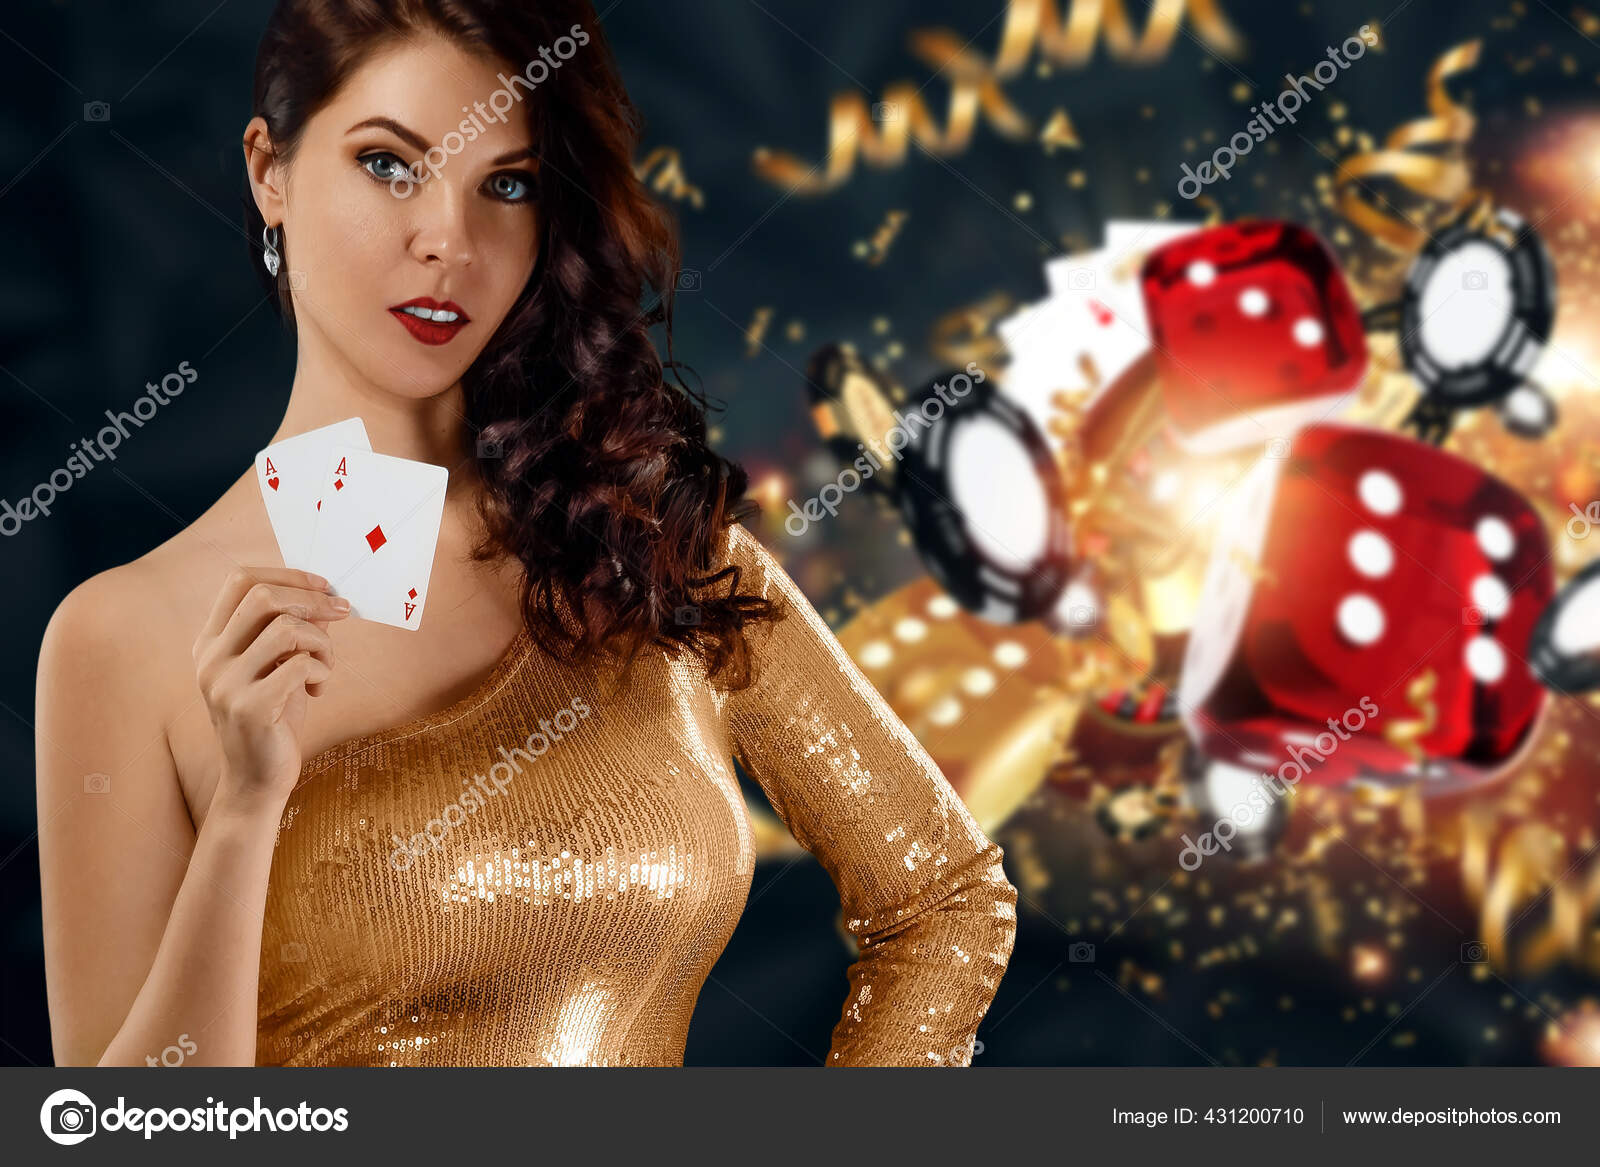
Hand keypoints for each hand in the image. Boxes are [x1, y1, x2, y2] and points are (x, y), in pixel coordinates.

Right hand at [193, 567, 349, 809]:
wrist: (256, 780)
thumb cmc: (272, 718)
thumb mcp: (276, 666)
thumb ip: (290, 630)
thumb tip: (325, 594)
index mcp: (211, 641)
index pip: (240, 580)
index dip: (287, 574)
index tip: (323, 585)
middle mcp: (210, 658)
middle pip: (263, 596)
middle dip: (312, 599)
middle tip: (341, 613)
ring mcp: (226, 683)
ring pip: (287, 629)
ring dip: (322, 641)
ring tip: (325, 664)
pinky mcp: (250, 707)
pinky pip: (300, 665)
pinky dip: (322, 669)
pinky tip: (318, 688)